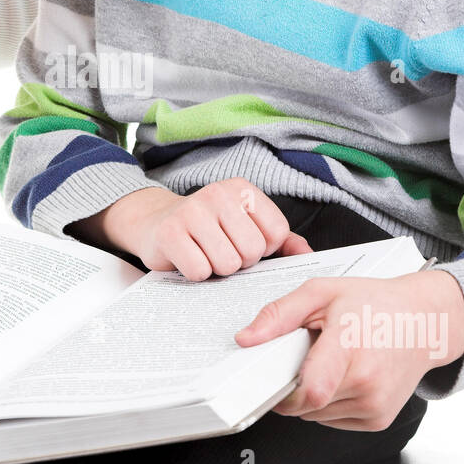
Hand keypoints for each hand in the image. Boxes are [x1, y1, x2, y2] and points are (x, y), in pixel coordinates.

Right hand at [70, 178, 312, 280]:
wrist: (154, 223)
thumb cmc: (206, 230)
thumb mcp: (245, 226)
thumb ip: (281, 240)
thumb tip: (308, 255)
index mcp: (243, 189)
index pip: (277, 234)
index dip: (263, 250)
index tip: (242, 243)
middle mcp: (218, 193)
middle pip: (251, 251)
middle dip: (238, 262)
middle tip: (220, 250)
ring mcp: (192, 210)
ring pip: (226, 264)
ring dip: (216, 269)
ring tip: (203, 253)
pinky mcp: (170, 232)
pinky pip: (199, 271)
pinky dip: (195, 274)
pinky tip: (187, 258)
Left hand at [234, 270, 463, 430]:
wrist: (424, 321)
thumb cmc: (375, 304)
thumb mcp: (322, 292)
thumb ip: (280, 314)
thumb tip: (246, 339)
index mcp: (350, 345)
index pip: (310, 391)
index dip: (283, 393)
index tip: (273, 379)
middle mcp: (367, 381)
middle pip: (306, 405)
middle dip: (294, 385)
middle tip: (309, 356)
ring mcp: (375, 404)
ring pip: (316, 415)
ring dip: (312, 394)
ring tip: (332, 362)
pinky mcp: (378, 419)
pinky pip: (334, 420)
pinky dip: (330, 402)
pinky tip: (345, 376)